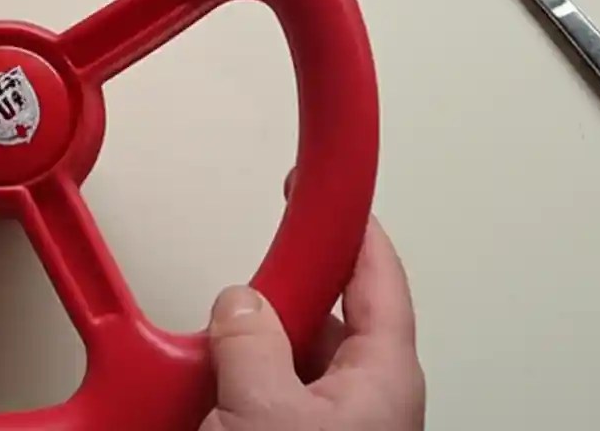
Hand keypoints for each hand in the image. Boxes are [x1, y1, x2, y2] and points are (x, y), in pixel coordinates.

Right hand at [200, 219, 424, 429]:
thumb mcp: (264, 408)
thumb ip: (249, 344)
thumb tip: (239, 303)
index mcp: (385, 375)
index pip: (377, 275)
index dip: (351, 226)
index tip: (321, 191)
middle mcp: (369, 396)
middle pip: (326, 315)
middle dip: (280, 299)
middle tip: (241, 296)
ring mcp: (338, 422)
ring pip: (294, 356)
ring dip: (253, 348)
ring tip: (215, 359)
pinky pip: (275, 393)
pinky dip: (245, 381)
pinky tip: (215, 390)